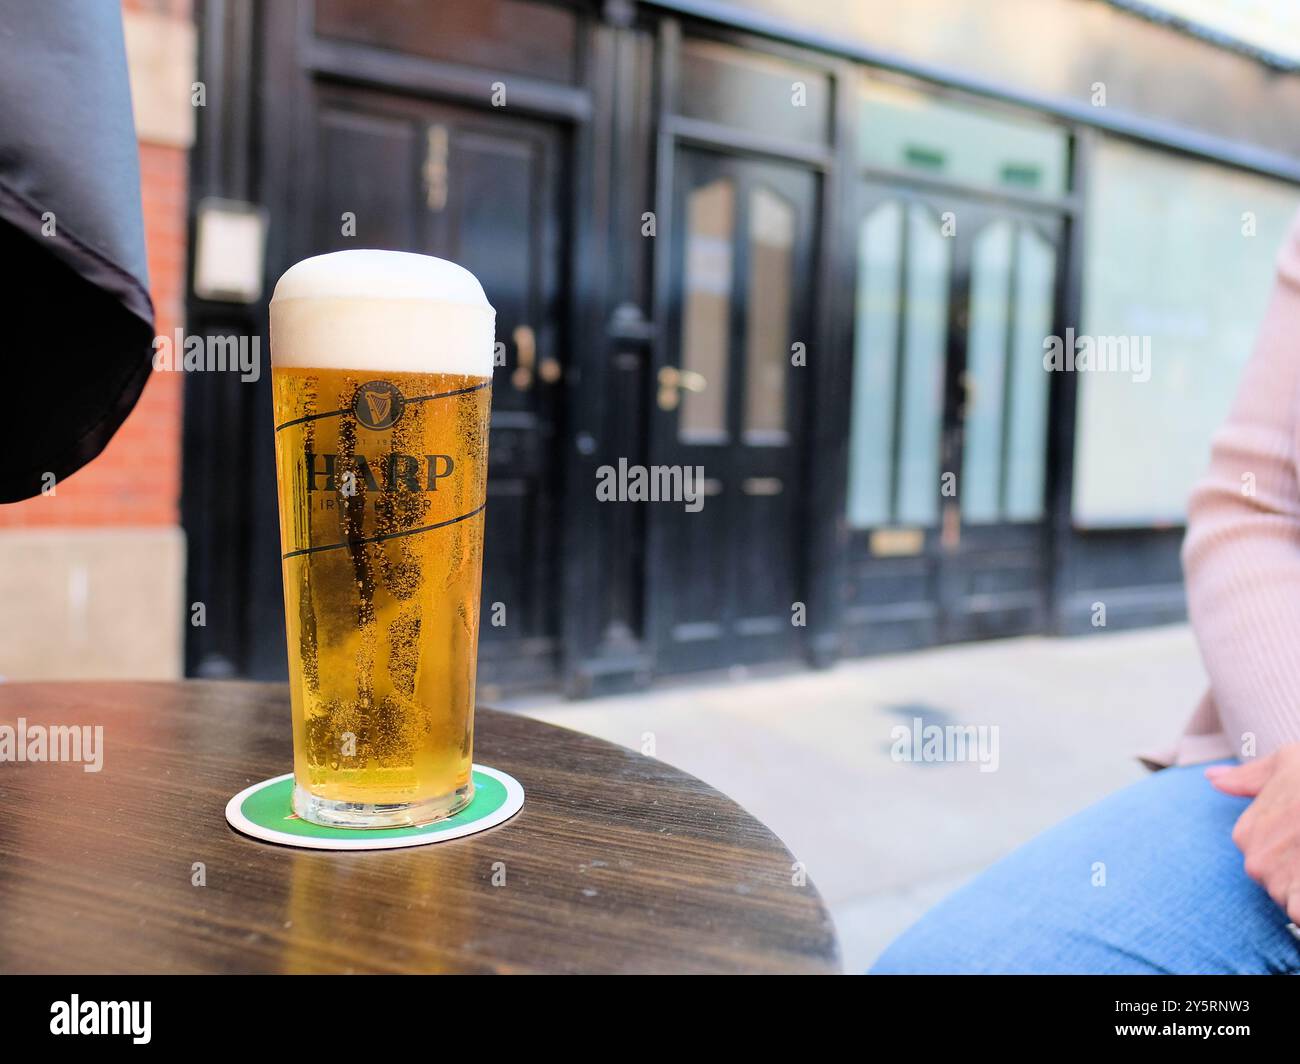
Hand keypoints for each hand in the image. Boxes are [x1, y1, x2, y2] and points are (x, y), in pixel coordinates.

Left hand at [1207, 745, 1299, 922]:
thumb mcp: (1286, 763)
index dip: (1292, 853)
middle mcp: (1256, 862)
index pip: (1264, 859)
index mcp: (1246, 834)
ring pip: (1293, 903)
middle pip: (1279, 885)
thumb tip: (1213, 778)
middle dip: (1299, 873)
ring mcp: (1281, 885)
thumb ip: (1248, 777)